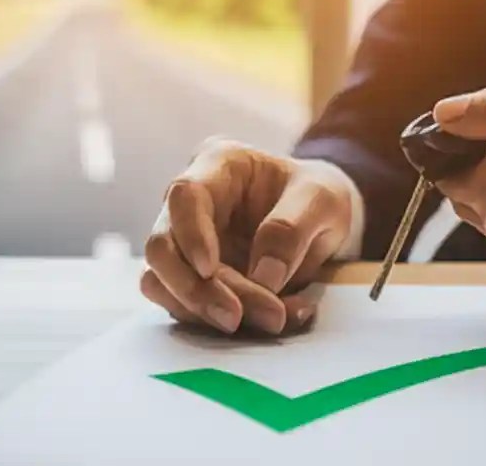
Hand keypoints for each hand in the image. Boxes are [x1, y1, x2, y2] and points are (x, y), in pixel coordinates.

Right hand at [140, 138, 353, 334]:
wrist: (319, 219)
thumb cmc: (317, 196)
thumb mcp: (322, 200)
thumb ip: (292, 229)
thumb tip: (264, 276)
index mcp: (218, 164)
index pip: (185, 194)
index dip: (191, 234)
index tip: (210, 269)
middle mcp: (190, 203)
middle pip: (163, 247)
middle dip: (196, 289)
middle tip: (238, 317)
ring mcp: (185, 242)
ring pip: (163, 283)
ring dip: (203, 311)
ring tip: (268, 320)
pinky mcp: (191, 277)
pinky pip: (185, 306)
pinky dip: (218, 321)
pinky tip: (269, 319)